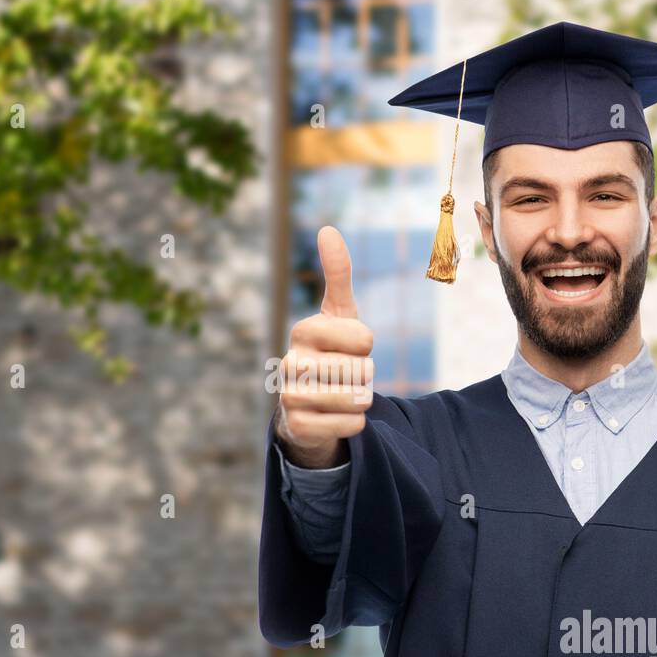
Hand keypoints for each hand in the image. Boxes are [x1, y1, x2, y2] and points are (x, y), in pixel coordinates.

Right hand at [275, 225, 374, 468]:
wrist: (307, 407)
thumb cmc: (329, 353)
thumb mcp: (338, 315)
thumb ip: (337, 274)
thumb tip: (327, 229)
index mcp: (303, 330)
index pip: (364, 338)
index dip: (366, 346)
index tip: (349, 348)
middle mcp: (290, 362)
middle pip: (361, 370)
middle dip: (364, 376)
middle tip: (346, 376)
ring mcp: (290, 396)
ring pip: (357, 399)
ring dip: (361, 400)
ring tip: (342, 396)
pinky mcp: (298, 427)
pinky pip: (350, 426)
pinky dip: (353, 424)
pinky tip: (335, 418)